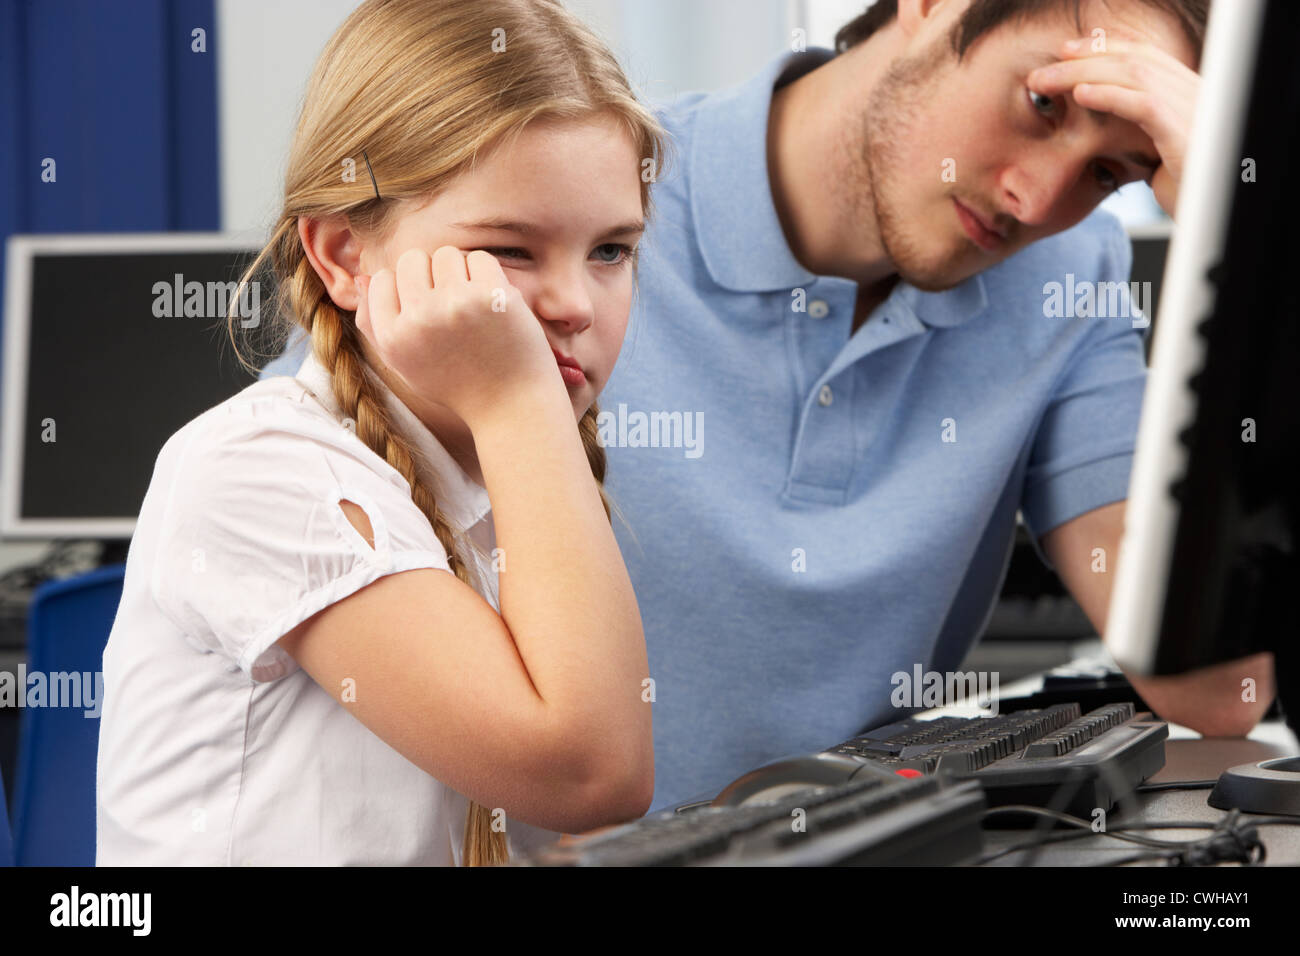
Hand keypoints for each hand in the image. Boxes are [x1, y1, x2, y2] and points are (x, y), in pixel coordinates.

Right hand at [354, 246, 560, 428]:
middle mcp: (419, 320)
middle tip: (449, 303)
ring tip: (470, 304)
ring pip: (445, 255)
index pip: (382, 279)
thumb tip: (363, 277)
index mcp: (393, 339)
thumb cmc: (456, 384)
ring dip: (459, 272)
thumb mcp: (404, 365)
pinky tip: (491, 302)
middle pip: (412, 259)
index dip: (403, 288)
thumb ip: (375, 325)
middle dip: (429, 275)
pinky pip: (478, 258)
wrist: (511, 404)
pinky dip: (486, 275)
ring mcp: (455, 305)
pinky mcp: (490, 296)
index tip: (424, 307)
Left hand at [1028, 32, 1199, 217]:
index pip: (1146, 56)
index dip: (1105, 49)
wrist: (1212, 215)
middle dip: (1086, 58)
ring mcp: (1196, 109)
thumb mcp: (1161, 155)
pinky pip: (1144, 104)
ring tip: (1046, 81)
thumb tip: (1105, 129)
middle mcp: (1197, 92)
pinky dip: (1109, 96)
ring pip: (1135, 75)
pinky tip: (1079, 95)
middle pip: (1136, 59)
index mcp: (1191, 93)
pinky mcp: (1186, 132)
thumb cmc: (1186, 192)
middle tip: (1045, 67)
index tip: (1067, 52)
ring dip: (1083, 74)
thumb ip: (1142, 132)